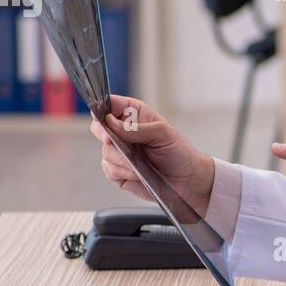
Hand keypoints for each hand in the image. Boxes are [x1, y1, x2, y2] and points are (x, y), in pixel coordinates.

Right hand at [90, 95, 215, 214]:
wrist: (185, 180)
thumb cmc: (178, 152)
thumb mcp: (162, 133)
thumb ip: (137, 128)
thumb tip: (111, 123)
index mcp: (134, 115)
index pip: (110, 105)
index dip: (103, 109)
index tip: (105, 118)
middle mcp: (123, 132)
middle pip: (99, 128)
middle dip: (106, 136)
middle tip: (115, 142)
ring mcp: (119, 152)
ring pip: (106, 152)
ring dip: (123, 160)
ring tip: (142, 163)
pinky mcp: (118, 171)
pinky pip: (109, 170)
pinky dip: (123, 173)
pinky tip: (138, 173)